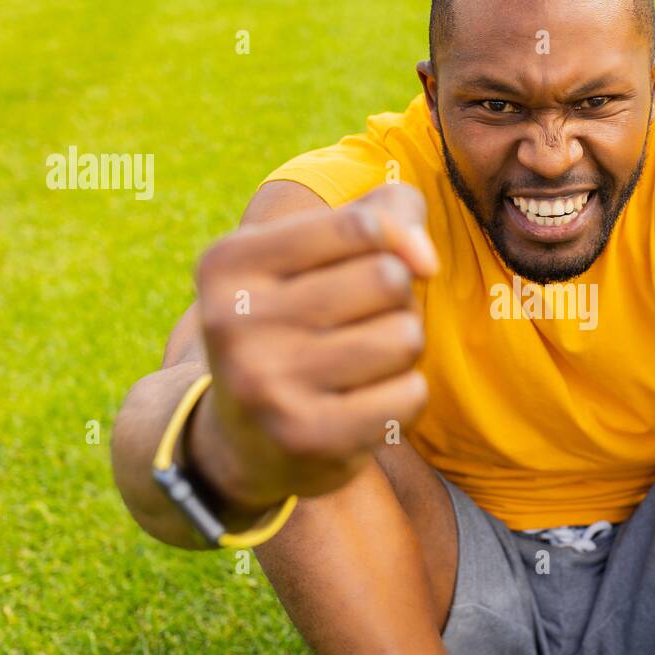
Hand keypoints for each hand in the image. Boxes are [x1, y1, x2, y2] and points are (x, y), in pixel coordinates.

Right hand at [188, 183, 437, 511]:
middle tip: (358, 325)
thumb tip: (425, 258)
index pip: (360, 225)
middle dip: (396, 300)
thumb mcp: (318, 254)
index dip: (391, 245)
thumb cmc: (299, 323)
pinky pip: (409, 395)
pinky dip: (406, 396)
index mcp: (229, 262)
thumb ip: (386, 216)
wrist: (244, 439)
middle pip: (388, 278)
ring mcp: (266, 384)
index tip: (370, 267)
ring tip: (362, 363)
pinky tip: (365, 404)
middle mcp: (234, 320)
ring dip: (403, 349)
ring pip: (404, 336)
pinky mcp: (306, 437)